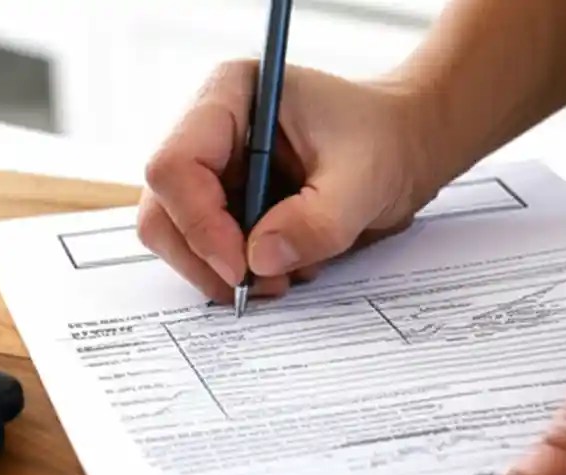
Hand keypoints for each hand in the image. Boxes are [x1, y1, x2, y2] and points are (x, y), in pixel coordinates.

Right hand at [138, 61, 428, 303]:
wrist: (402, 148)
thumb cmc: (383, 139)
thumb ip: (316, 220)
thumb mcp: (364, 179)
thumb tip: (258, 260)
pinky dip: (238, 273)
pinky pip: (205, 251)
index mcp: (230, 96)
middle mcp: (208, 132)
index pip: (176, 164)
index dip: (200, 223)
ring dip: (222, 272)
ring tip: (281, 279)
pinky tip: (284, 267)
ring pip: (177, 237)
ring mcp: (212, 171)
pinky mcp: (223, 205)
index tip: (242, 266)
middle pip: (163, 208)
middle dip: (206, 257)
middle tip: (257, 287)